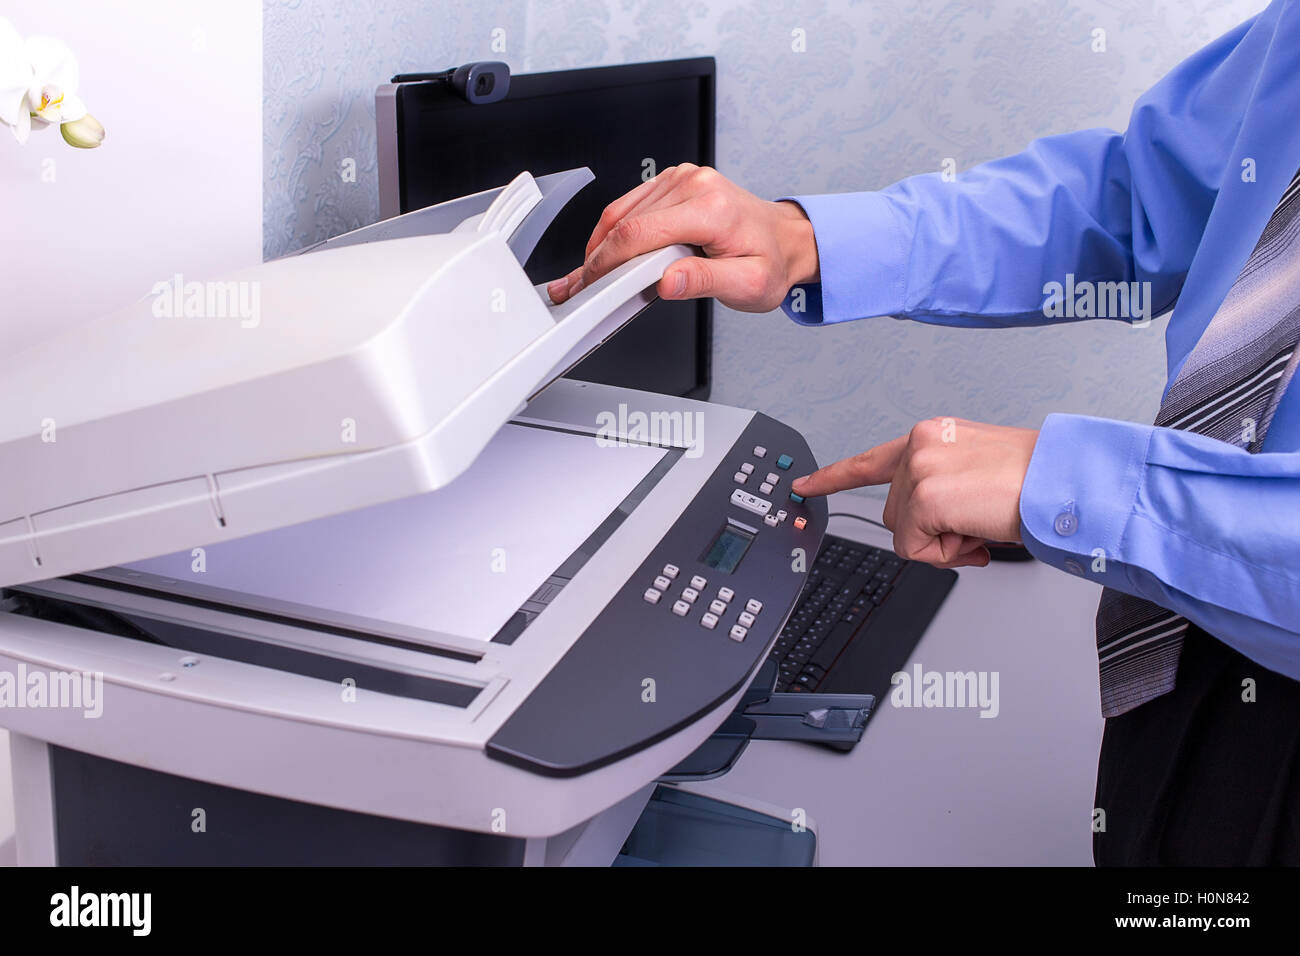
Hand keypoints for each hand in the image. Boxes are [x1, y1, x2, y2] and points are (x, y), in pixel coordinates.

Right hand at [546, 164, 818, 311]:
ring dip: (603, 244)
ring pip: (622, 212)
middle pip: (625, 221)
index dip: (608, 261)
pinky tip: (612, 254)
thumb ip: (705, 282)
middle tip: (584, 288)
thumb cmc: (770, 262)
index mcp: (712, 209)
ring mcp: (684, 179)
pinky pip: (632, 205)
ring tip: (595, 276)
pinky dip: (615, 231)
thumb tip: (667, 281)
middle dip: (599, 258)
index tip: (592, 284)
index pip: (641, 232)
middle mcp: (696, 185)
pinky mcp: (675, 182)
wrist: (785, 240)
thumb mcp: (747, 285)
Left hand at [791, 418, 1039, 568]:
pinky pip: (916, 549)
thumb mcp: (975, 476)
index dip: (833, 477)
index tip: (802, 485)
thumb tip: (928, 530)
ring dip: (944, 543)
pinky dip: (948, 553)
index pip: (870, 460)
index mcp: (932, 437)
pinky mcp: (925, 498)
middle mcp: (921, 445)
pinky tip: (977, 531)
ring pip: (904, 535)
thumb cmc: (1036, 482)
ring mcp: (920, 469)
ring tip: (982, 521)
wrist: (1067, 481)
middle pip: (893, 514)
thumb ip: (940, 492)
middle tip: (975, 522)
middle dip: (931, 532)